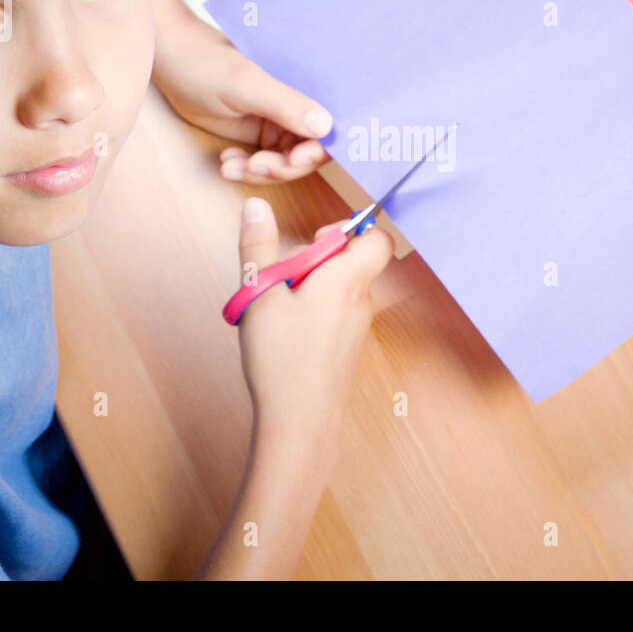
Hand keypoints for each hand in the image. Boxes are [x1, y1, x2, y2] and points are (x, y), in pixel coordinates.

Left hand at [147, 0, 332, 183]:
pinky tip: (226, 162)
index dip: (321, 148)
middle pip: (311, 152)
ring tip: (231, 166)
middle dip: (284, 166)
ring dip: (261, 172)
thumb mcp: (244, 83)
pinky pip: (265, 163)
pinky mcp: (260, 134)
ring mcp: (280, 122)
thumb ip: (284, 103)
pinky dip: (247, 169)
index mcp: (308, 85)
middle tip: (255, 166)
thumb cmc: (206, 61)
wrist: (170, 61)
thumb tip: (327, 126)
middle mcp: (300, 105)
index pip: (333, 124)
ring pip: (286, 163)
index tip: (294, 159)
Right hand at [233, 196, 393, 452]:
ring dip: (311, 287)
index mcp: (347, 280)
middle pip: (353, 261)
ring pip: (341, 289)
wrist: (301, 425)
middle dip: (317, 258)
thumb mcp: (260, 296)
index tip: (315, 239)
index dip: (351, 229)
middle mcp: (361, 302)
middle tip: (284, 275)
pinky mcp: (348, 350)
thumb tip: (256, 206)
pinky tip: (286, 334)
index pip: (376, 238)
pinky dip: (313, 312)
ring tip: (278, 308)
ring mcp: (357, 329)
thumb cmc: (282, 360)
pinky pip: (336, 314)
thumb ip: (258, 247)